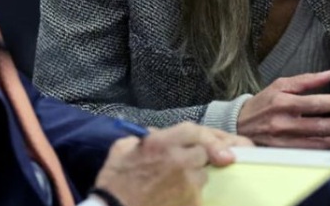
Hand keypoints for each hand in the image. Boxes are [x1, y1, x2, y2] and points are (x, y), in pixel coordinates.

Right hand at [93, 122, 250, 205]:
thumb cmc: (114, 183)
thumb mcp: (121, 150)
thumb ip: (143, 137)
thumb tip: (156, 133)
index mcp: (160, 143)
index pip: (193, 130)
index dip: (205, 136)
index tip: (215, 145)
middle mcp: (177, 159)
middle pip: (202, 153)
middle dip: (197, 158)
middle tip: (185, 166)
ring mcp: (186, 183)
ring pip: (202, 176)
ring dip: (194, 178)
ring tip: (176, 185)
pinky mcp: (190, 202)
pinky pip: (198, 196)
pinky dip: (190, 197)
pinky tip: (175, 199)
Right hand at [237, 70, 329, 149]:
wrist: (238, 126)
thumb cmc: (262, 103)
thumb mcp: (279, 85)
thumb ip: (305, 80)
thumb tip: (329, 74)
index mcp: (283, 103)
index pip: (315, 104)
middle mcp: (284, 124)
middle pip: (321, 126)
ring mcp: (285, 142)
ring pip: (319, 144)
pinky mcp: (285, 154)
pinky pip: (312, 154)